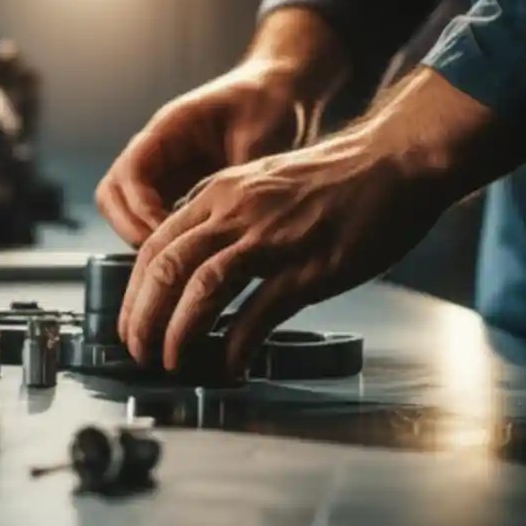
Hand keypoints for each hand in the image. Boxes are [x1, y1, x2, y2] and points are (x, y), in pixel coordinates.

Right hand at [95, 65, 305, 246]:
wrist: (276, 93)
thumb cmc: (266, 103)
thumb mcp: (260, 134)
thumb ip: (240, 175)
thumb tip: (233, 217)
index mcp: (168, 129)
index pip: (130, 172)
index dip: (140, 207)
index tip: (168, 231)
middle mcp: (155, 151)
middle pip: (112, 194)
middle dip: (130, 227)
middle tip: (166, 254)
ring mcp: (161, 170)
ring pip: (124, 210)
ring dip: (140, 235)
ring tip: (176, 257)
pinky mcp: (175, 188)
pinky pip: (148, 217)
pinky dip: (158, 237)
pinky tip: (189, 252)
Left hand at [118, 69, 509, 376]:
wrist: (394, 160)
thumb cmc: (333, 177)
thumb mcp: (260, 182)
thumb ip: (224, 213)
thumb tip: (195, 254)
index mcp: (219, 193)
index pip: (155, 246)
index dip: (135, 291)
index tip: (131, 322)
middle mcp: (236, 214)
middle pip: (167, 269)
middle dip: (143, 318)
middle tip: (139, 352)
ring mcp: (272, 241)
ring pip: (201, 289)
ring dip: (179, 333)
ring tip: (172, 362)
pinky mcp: (308, 268)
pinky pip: (258, 312)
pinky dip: (236, 345)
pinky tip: (231, 365)